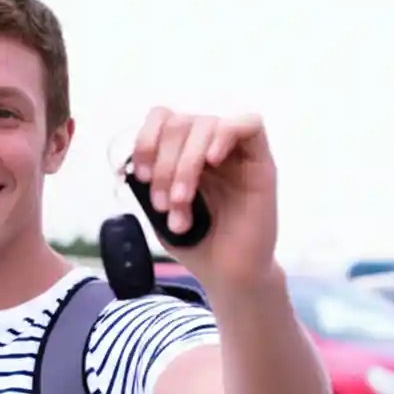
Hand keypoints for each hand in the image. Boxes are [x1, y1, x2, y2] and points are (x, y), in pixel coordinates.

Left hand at [129, 107, 279, 289]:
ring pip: (207, 123)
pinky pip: (249, 124)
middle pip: (180, 122)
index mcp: (182, 154)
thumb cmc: (196, 243)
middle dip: (163, 164)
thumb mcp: (161, 211)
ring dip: (186, 164)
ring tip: (182, 201)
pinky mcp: (261, 162)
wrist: (229, 274)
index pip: (163, 118)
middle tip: (163, 204)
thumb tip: (132, 164)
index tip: (139, 176)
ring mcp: (235, 153)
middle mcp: (207, 148)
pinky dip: (224, 135)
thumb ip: (148, 183)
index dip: (146, 140)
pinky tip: (212, 162)